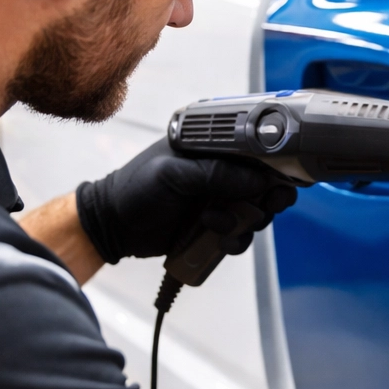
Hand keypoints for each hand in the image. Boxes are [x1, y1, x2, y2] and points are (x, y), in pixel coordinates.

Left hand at [74, 139, 297, 263]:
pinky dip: (236, 240)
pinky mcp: (214, 226)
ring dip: (246, 222)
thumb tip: (257, 181)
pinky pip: (240, 235)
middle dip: (266, 199)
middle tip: (263, 207)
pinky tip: (219, 240)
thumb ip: (214, 174)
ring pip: (255, 212)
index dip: (272, 167)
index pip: (253, 151)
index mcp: (210, 147)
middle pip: (263, 184)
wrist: (112, 226)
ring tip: (218, 224)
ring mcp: (218, 199)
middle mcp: (219, 171)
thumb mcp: (173, 174)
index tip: (277, 183)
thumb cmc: (134, 189)